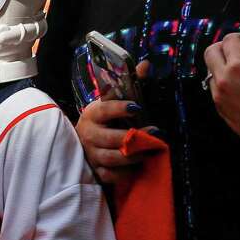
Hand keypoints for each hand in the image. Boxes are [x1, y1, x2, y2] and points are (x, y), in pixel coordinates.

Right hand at [74, 60, 157, 183]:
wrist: (85, 143)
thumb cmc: (106, 120)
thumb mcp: (114, 101)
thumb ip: (132, 83)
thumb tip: (146, 64)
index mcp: (92, 114)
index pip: (104, 110)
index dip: (119, 108)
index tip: (136, 107)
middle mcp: (88, 134)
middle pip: (110, 138)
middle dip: (134, 137)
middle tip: (154, 133)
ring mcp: (91, 154)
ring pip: (112, 158)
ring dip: (134, 155)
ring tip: (149, 151)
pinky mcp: (95, 170)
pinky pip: (111, 175)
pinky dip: (126, 173)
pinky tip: (138, 166)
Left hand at [203, 33, 239, 160]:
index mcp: (237, 66)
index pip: (228, 40)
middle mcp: (222, 79)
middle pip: (210, 52)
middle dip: (223, 46)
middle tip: (237, 50)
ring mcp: (218, 94)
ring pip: (211, 70)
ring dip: (222, 64)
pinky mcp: (218, 107)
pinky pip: (215, 86)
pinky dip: (224, 80)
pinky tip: (239, 85)